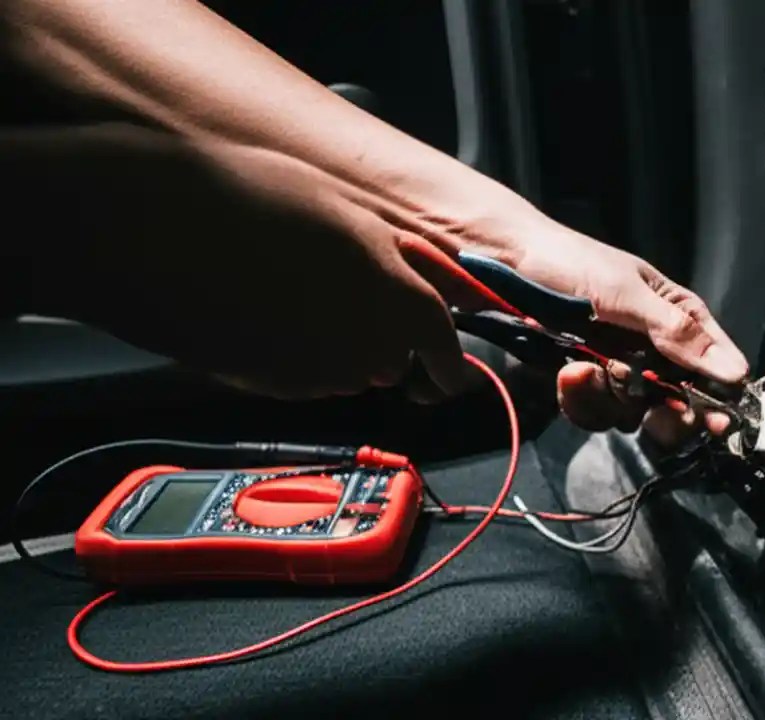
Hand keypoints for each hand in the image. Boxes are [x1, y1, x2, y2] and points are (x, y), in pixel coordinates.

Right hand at [20, 124, 475, 400]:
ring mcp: (311, 372)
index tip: (451, 369)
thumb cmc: (248, 198)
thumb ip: (396, 255)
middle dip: (386, 338)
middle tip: (346, 292)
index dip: (450, 360)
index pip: (443, 344)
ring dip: (340, 347)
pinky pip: (303, 381)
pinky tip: (263, 313)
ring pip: (348, 373)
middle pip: (394, 360)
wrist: (150, 226)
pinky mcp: (264, 386)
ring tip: (293, 291)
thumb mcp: (343, 208)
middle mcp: (362, 345)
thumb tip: (428, 275)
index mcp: (394, 296)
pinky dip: (298, 358)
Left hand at [511, 229, 749, 445]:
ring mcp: (615, 366)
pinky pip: (593, 410)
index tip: (715, 421)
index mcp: (674, 317)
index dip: (717, 396)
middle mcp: (650, 347)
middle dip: (662, 408)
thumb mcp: (629, 295)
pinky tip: (569, 373)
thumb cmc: (570, 263)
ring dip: (610, 397)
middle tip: (652, 405)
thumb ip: (679, 335)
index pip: (713, 365)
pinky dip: (580, 397)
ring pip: (632, 412)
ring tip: (588, 368)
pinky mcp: (581, 381)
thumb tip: (735, 371)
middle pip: (676, 402)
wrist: (504, 263)